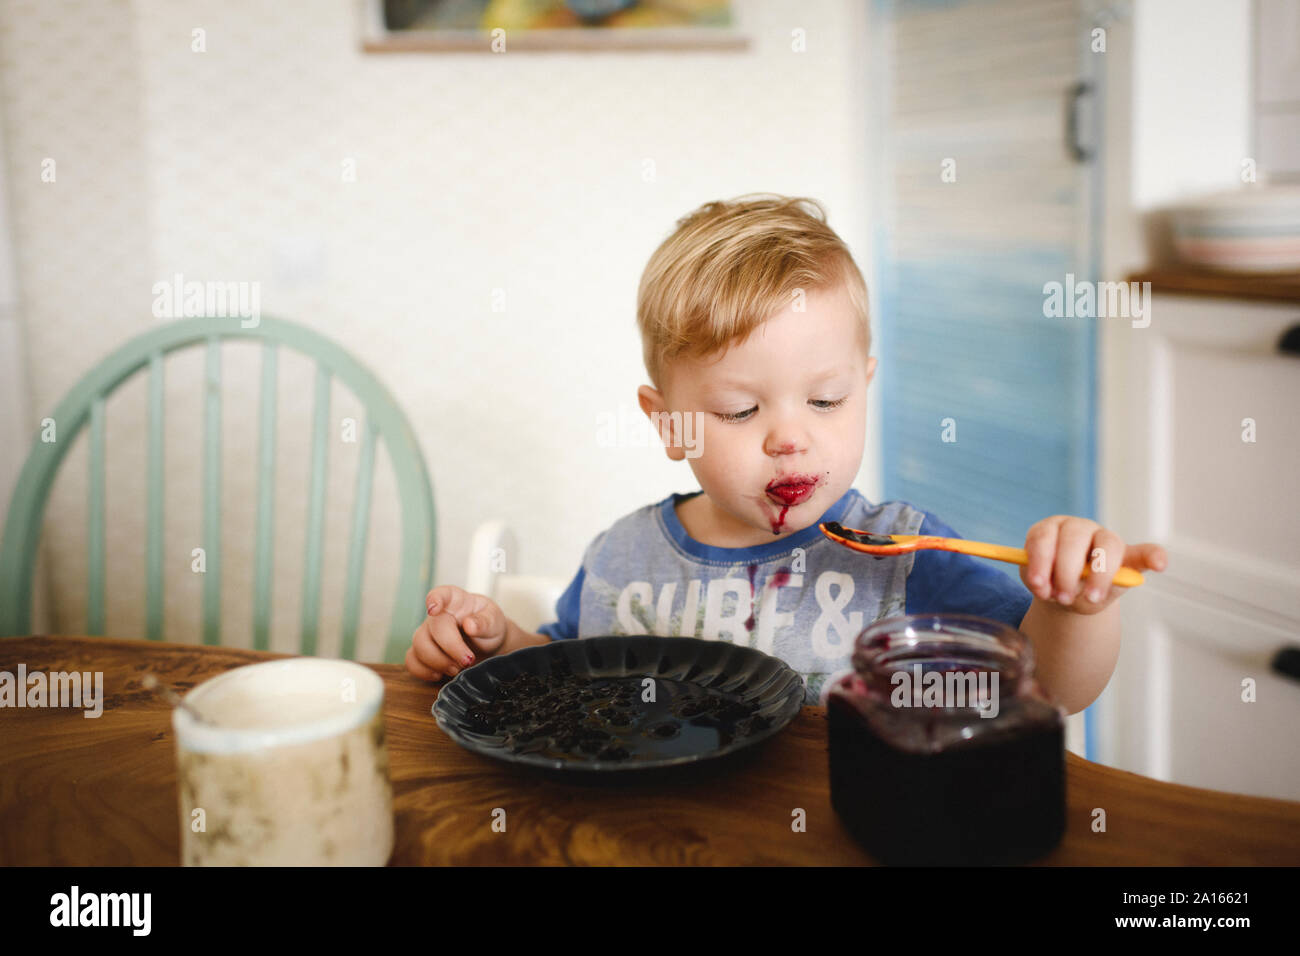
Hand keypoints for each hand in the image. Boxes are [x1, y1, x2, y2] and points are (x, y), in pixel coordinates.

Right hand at [405, 586, 508, 681]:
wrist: (488, 646)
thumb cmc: (489, 627)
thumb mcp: (494, 621)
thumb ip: (485, 621)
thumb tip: (470, 625)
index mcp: (455, 601)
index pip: (441, 594)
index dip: (434, 600)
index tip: (433, 609)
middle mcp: (437, 616)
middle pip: (433, 628)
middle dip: (450, 648)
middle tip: (468, 661)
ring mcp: (427, 634)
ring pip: (419, 646)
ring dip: (438, 662)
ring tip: (458, 669)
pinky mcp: (422, 653)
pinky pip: (412, 661)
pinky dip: (424, 671)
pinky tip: (440, 674)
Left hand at [1021, 515, 1166, 614]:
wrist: (1068, 595)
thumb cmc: (1052, 583)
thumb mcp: (1042, 584)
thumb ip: (1042, 583)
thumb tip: (1044, 586)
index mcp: (1050, 530)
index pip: (1043, 537)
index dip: (1040, 561)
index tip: (1038, 586)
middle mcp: (1078, 528)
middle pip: (1073, 539)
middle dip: (1066, 571)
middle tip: (1062, 598)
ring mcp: (1105, 539)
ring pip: (1107, 545)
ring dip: (1099, 574)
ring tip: (1089, 598)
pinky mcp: (1129, 555)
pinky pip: (1146, 551)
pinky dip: (1155, 556)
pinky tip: (1160, 565)